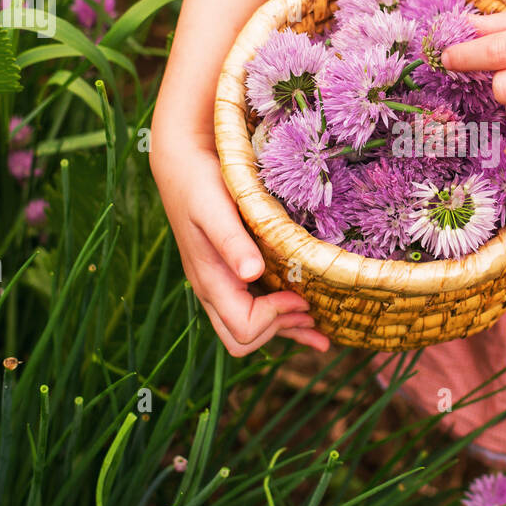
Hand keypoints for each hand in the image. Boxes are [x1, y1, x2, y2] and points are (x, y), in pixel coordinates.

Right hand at [150, 130, 329, 355]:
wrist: (183, 166)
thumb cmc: (201, 183)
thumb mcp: (216, 209)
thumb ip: (232, 242)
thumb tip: (251, 275)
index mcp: (210, 280)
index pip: (243, 328)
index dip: (274, 317)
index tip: (299, 295)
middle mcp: (213, 290)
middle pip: (242, 339)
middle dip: (279, 330)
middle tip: (310, 309)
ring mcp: (221, 285)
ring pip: (249, 330)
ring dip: (285, 331)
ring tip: (322, 333)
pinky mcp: (231, 276)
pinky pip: (254, 311)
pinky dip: (281, 322)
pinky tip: (308, 323)